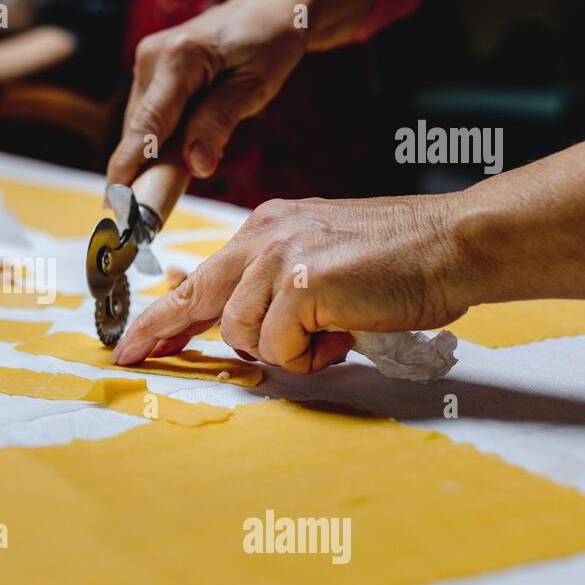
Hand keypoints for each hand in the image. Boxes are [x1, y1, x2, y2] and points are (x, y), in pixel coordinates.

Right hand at [106, 0, 307, 187]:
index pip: (147, 125)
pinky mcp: (148, 68)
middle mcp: (152, 56)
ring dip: (156, 152)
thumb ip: (220, 123)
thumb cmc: (269, 43)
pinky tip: (185, 143)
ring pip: (140, 125)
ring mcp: (146, 60)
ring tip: (187, 166)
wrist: (267, 8)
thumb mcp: (255, 86)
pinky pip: (148, 115)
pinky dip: (161, 137)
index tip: (115, 204)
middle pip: (138, 130)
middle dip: (146, 168)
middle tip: (158, 205)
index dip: (129, 167)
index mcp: (180, 58)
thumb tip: (195, 166)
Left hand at [111, 195, 469, 374]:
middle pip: (197, 297)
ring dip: (284, 350)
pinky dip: (310, 356)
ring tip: (330, 334)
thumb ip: (279, 284)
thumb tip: (242, 328)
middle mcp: (265, 236)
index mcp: (268, 227)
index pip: (202, 276)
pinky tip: (342, 334)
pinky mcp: (302, 284)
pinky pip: (280, 347)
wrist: (452, 244)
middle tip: (131, 358)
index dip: (164, 313)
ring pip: (243, 333)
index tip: (133, 342)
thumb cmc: (400, 261)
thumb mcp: (322, 259)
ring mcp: (281, 257)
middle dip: (161, 333)